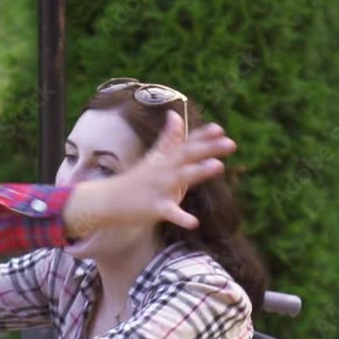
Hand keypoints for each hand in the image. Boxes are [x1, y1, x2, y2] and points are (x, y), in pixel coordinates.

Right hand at [64, 111, 234, 237]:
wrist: (108, 200)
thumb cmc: (135, 179)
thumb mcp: (153, 157)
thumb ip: (168, 138)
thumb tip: (176, 115)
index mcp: (166, 159)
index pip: (187, 144)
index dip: (203, 136)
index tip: (220, 129)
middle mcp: (164, 170)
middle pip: (187, 156)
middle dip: (209, 148)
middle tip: (230, 143)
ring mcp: (160, 188)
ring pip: (182, 178)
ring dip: (199, 171)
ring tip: (218, 166)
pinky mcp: (155, 208)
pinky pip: (170, 213)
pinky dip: (181, 218)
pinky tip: (194, 222)